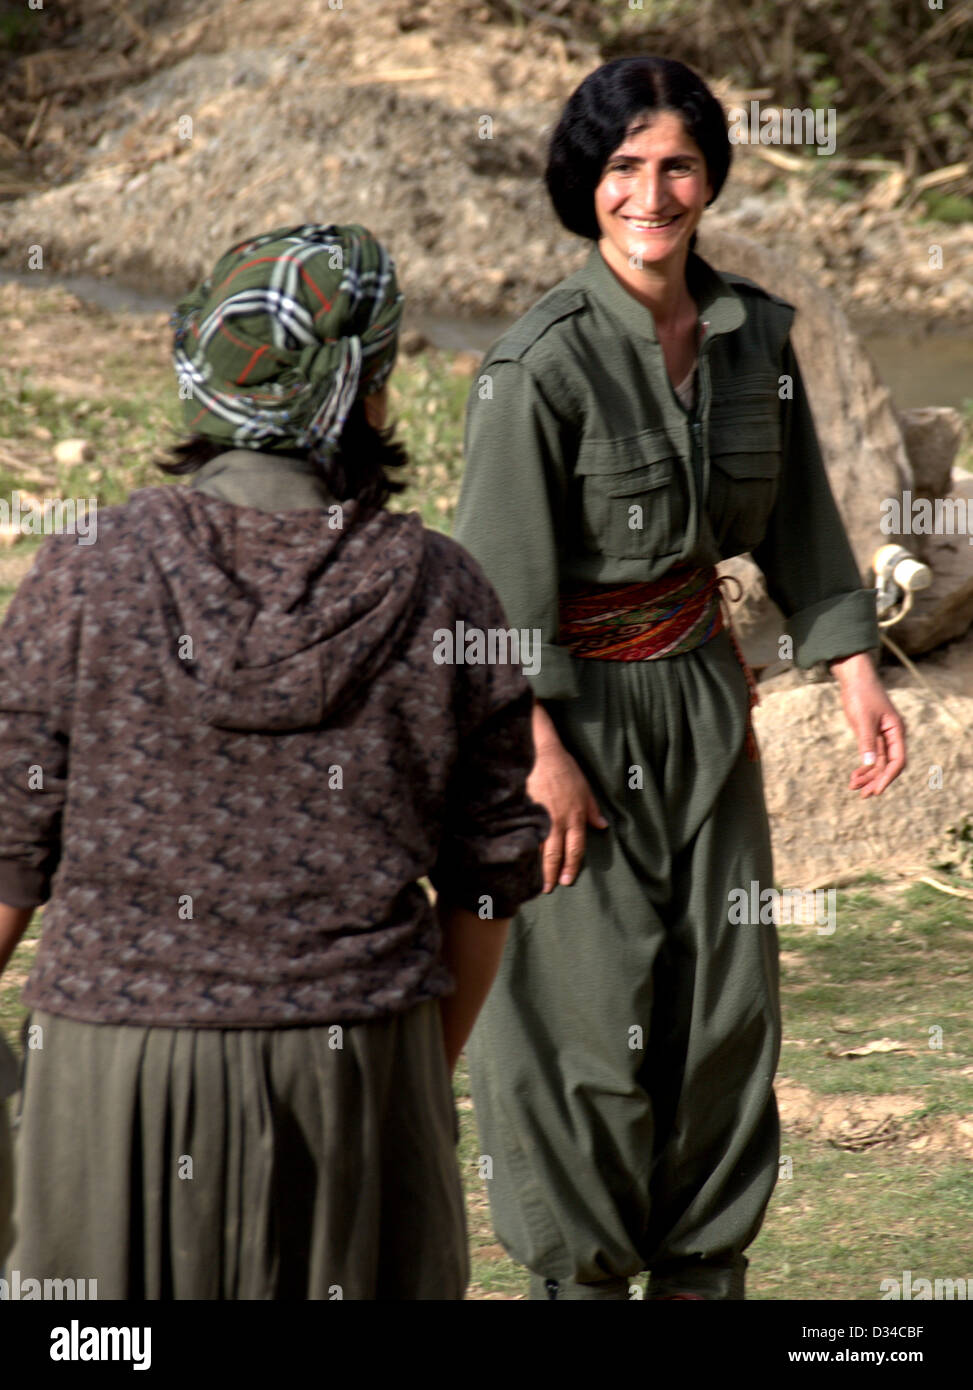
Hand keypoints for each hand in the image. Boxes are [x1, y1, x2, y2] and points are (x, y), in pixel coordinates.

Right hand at [530, 704, 607, 890]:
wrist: (542, 754)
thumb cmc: (565, 769)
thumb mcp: (585, 789)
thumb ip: (593, 810)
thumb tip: (602, 826)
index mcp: (576, 816)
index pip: (575, 849)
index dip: (571, 866)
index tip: (567, 880)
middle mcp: (560, 821)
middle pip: (557, 853)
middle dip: (554, 873)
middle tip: (550, 888)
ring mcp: (541, 817)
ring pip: (541, 848)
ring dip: (539, 866)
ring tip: (535, 881)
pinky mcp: (526, 812)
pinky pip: (525, 835)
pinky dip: (524, 849)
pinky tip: (520, 859)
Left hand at [829, 652, 905, 797]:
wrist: (853, 678)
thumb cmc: (861, 695)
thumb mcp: (863, 719)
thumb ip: (867, 742)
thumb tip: (870, 765)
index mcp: (896, 731)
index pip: (897, 760)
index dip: (888, 777)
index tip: (876, 790)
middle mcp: (892, 736)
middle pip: (888, 765)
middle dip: (875, 780)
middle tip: (862, 795)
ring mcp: (881, 736)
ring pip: (878, 763)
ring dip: (867, 776)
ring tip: (852, 787)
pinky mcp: (870, 735)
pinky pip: (870, 756)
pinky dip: (863, 767)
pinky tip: (854, 776)